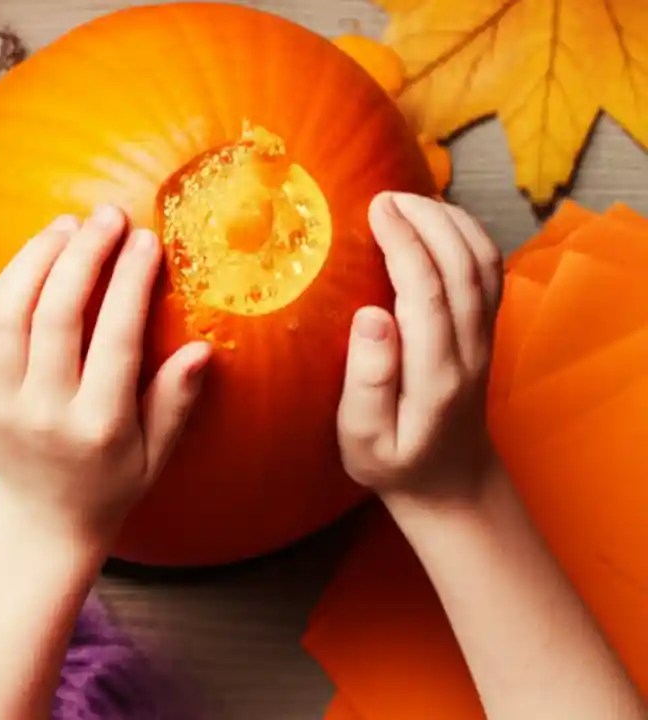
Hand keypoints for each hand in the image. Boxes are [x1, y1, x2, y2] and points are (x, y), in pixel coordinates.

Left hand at [0, 204, 211, 548]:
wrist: (42, 520)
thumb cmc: (110, 482)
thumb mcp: (155, 454)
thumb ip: (176, 402)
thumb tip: (202, 350)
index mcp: (97, 427)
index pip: (115, 339)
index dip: (130, 283)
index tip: (146, 240)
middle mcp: (43, 412)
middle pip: (56, 315)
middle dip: (83, 254)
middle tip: (108, 216)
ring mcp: (1, 401)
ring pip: (10, 311)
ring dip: (38, 258)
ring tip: (68, 225)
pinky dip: (10, 282)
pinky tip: (38, 255)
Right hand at [338, 193, 503, 500]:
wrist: (450, 484)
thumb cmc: (394, 464)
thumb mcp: (362, 439)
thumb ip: (367, 380)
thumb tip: (370, 314)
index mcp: (437, 376)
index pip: (428, 293)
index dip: (404, 244)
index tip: (375, 211)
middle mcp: (470, 351)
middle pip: (463, 267)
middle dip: (427, 220)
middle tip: (385, 196)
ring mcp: (484, 339)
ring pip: (484, 264)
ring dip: (451, 222)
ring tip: (408, 199)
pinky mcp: (485, 332)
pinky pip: (489, 271)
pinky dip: (466, 235)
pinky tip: (436, 221)